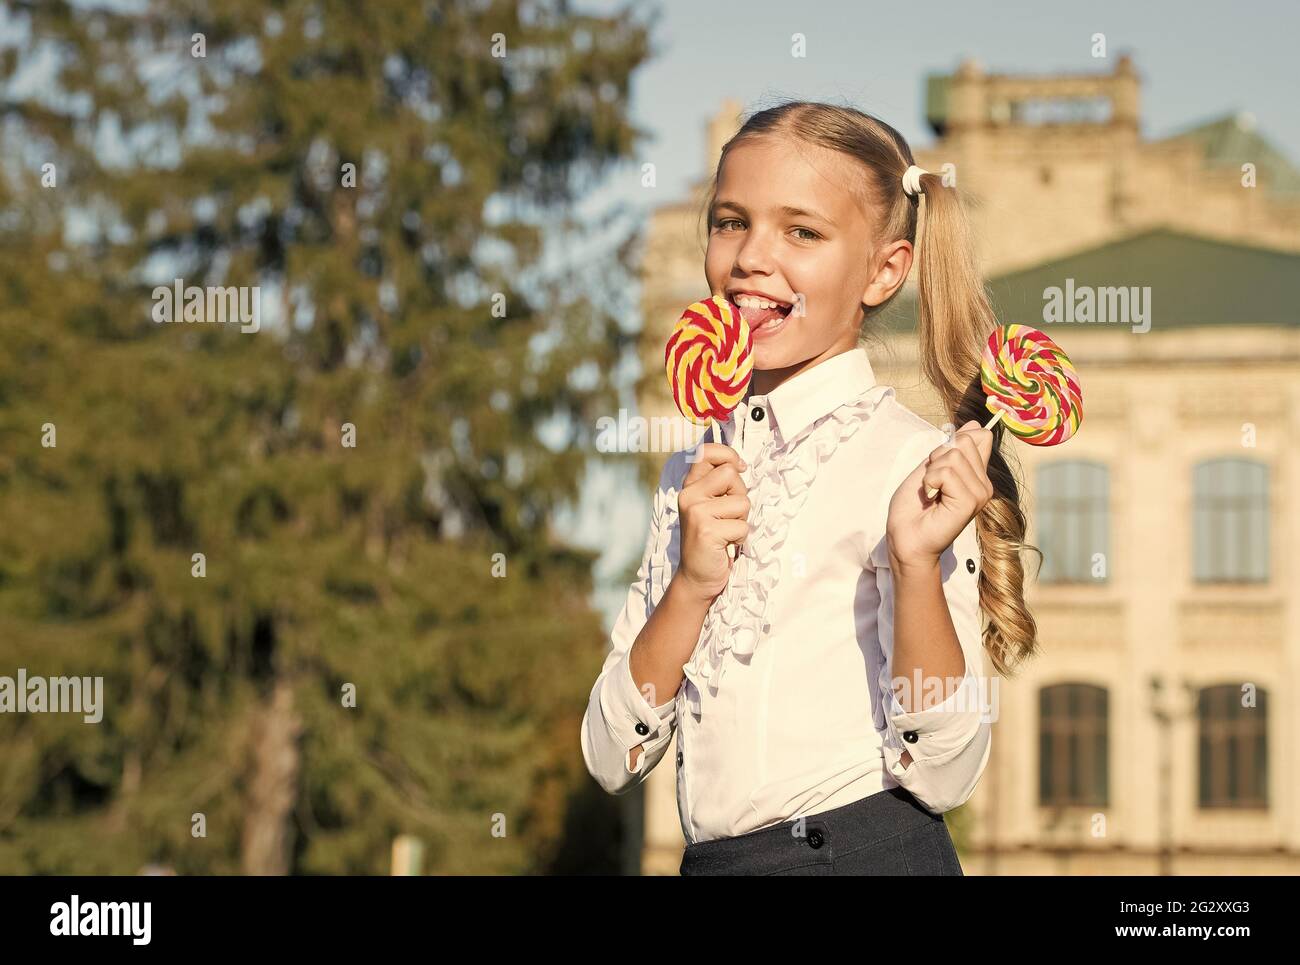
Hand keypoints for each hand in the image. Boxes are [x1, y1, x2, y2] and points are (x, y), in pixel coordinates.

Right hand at [673, 443, 749, 602]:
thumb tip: (739, 464)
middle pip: (731, 474)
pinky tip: (725, 544)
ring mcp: (696, 513)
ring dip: (741, 520)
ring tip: (726, 531)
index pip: (706, 452)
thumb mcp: (709, 506)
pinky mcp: (707, 531)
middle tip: (728, 515)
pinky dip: (740, 538)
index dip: (728, 454)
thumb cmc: (711, 539)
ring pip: (742, 502)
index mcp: (690, 487)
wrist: (696, 576)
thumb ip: (718, 484)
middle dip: (740, 494)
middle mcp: (689, 496)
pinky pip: (742, 526)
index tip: (739, 467)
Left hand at [886, 421, 993, 568]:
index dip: (952, 442)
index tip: (937, 465)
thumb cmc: (914, 508)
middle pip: (964, 442)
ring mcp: (980, 493)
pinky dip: (930, 482)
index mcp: (976, 474)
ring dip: (931, 472)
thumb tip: (976, 423)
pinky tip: (932, 500)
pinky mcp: (971, 501)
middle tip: (931, 483)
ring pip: (954, 456)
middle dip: (937, 458)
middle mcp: (983, 483)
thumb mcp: (930, 468)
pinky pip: (947, 472)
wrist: (906, 537)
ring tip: (931, 493)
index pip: (979, 437)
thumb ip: (951, 448)